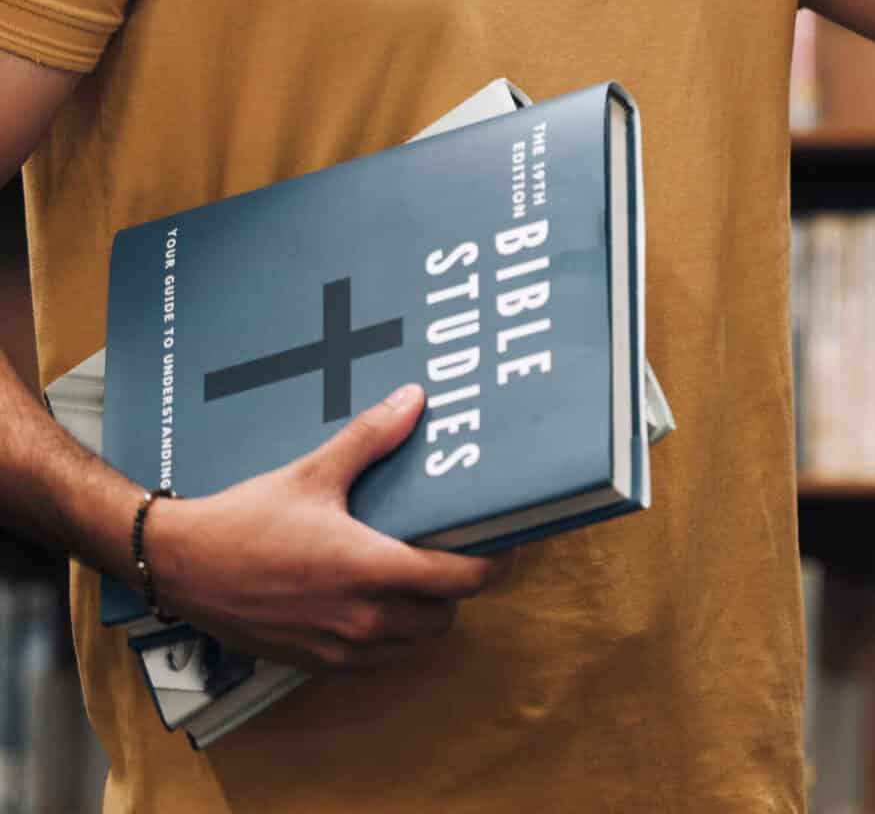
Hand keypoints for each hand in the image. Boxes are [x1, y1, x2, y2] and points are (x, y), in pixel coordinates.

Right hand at [139, 384, 511, 671]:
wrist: (181, 566)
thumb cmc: (246, 521)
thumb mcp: (314, 472)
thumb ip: (372, 438)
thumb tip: (415, 401)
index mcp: (366, 569)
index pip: (458, 580)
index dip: (492, 563)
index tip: (506, 542)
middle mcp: (359, 617)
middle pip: (444, 615)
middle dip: (458, 587)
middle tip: (457, 550)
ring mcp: (337, 647)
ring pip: (412, 642)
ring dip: (426, 614)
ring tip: (421, 573)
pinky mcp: (314, 661)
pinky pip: (376, 659)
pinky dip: (391, 635)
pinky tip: (379, 598)